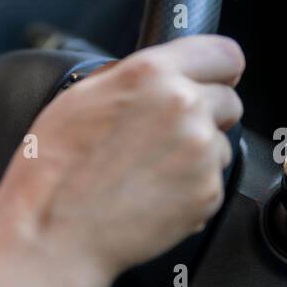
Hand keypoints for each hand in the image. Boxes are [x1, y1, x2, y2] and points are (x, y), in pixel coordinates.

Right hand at [0, 34, 243, 286]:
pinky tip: (154, 192)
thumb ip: (132, 75)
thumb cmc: (56, 167)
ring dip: (198, 153)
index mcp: (152, 74)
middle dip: (207, 113)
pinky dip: (192, 187)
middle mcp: (184, 107)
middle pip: (230, 101)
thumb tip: (155, 74)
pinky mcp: (207, 193)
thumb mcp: (82, 95)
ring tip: (151, 169)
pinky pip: (213, 181)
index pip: (224, 54)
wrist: (56, 231)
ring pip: (221, 144)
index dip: (219, 69)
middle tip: (167, 133)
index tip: (213, 79)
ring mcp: (200, 152)